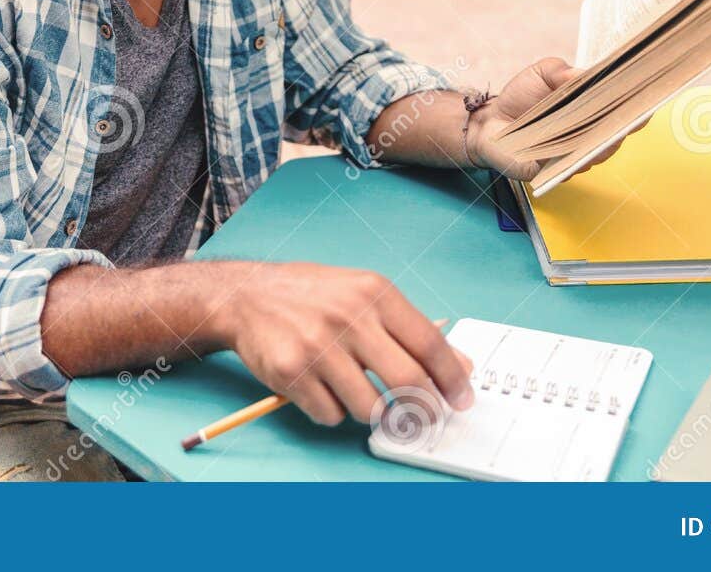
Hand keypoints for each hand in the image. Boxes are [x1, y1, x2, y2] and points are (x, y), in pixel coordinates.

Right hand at [215, 262, 473, 425]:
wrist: (247, 295)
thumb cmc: (313, 296)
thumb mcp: (365, 295)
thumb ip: (411, 329)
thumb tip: (460, 367)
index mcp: (374, 293)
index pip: (429, 343)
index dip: (452, 378)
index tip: (462, 399)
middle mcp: (348, 317)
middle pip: (408, 381)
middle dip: (422, 408)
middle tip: (422, 417)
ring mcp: (318, 346)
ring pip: (369, 408)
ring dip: (369, 410)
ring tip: (353, 390)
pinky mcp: (291, 372)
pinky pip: (330, 415)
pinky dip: (332, 411)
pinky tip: (321, 388)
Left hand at [464, 57, 634, 180]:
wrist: (488, 122)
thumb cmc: (521, 96)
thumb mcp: (541, 73)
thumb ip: (559, 69)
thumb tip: (580, 74)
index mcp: (592, 111)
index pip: (624, 112)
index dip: (638, 107)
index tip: (645, 97)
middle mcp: (589, 137)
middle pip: (616, 135)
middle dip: (622, 123)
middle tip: (624, 111)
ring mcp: (574, 157)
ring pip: (598, 153)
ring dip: (600, 141)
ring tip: (599, 126)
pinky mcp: (554, 172)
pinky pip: (571, 169)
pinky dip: (574, 158)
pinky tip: (572, 148)